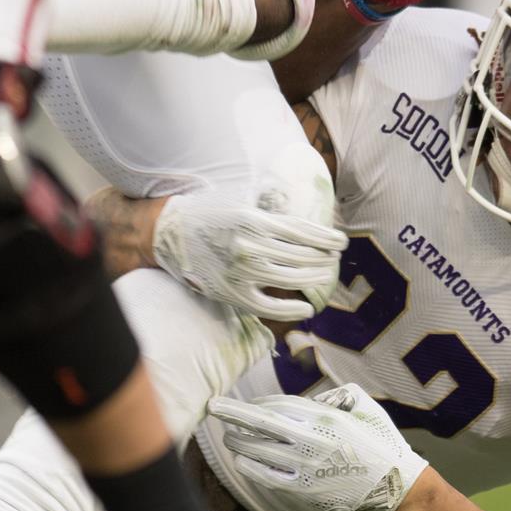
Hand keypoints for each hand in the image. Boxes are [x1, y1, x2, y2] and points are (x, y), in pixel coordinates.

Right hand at [152, 186, 345, 321]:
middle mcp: (250, 246)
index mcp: (254, 220)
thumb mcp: (240, 203)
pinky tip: (307, 307)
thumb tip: (303, 224)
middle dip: (323, 258)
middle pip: (302, 255)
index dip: (326, 238)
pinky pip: (270, 306)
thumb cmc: (206, 214)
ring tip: (324, 275)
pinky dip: (292, 308)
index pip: (303, 232)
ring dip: (314, 278)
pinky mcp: (233, 293)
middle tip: (334, 259)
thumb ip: (269, 212)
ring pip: (291, 278)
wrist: (168, 234)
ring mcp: (242, 272)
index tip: (341, 242)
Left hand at [207, 383, 428, 510]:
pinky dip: (252, 467)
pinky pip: (271, 477)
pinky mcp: (307, 491)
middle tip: (212, 406)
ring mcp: (307, 467)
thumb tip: (316, 397)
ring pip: (261, 451)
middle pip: (262, 423)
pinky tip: (240, 460)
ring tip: (226, 436)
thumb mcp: (365, 406)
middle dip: (233, 414)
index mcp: (325, 417)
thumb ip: (338, 393)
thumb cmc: (383, 442)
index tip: (244, 402)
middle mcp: (312, 440)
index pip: (279, 405)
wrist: (397, 486)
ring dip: (239, 441)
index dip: (258, 403)